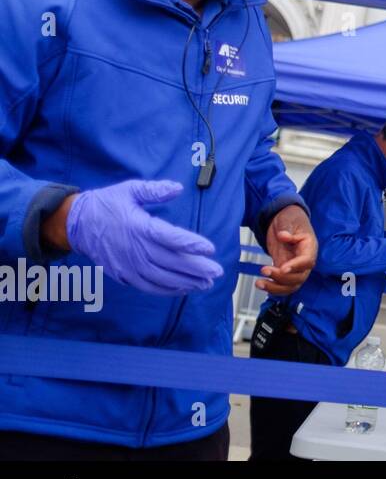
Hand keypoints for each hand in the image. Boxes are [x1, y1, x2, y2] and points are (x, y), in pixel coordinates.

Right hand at [64, 179, 222, 294]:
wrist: (77, 224)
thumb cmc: (107, 204)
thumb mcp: (129, 190)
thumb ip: (154, 190)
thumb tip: (177, 188)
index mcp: (138, 226)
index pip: (168, 237)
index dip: (189, 243)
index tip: (209, 248)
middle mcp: (134, 248)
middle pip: (169, 261)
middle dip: (195, 268)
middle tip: (216, 271)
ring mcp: (128, 264)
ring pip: (161, 277)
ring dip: (185, 282)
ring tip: (206, 283)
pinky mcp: (124, 274)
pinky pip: (148, 286)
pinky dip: (167, 290)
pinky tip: (184, 289)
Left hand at [260, 204, 316, 294]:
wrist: (285, 221)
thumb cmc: (290, 218)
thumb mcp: (288, 219)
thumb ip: (287, 228)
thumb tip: (284, 236)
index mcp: (309, 247)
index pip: (307, 261)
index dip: (296, 266)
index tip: (283, 268)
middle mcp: (304, 261)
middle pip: (299, 277)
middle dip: (281, 278)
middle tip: (264, 269)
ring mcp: (295, 267)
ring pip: (291, 286)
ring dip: (276, 288)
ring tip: (259, 283)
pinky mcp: (284, 270)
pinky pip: (283, 285)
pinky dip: (273, 288)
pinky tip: (261, 284)